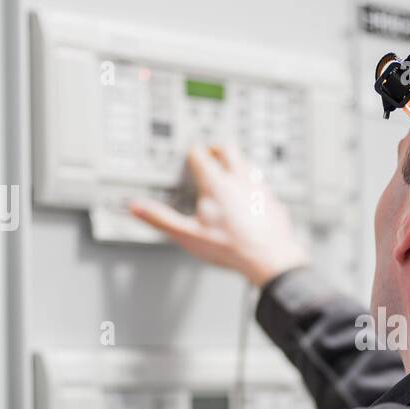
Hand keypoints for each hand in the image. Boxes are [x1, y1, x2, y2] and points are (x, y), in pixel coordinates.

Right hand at [129, 144, 308, 286]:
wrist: (270, 260)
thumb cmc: (230, 249)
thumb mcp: (188, 236)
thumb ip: (161, 219)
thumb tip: (136, 207)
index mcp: (216, 185)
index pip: (200, 155)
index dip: (192, 153)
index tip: (189, 155)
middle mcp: (239, 181)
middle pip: (228, 149)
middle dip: (216, 148)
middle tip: (209, 152)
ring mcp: (259, 189)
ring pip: (247, 163)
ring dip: (236, 162)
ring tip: (228, 170)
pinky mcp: (273, 200)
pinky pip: (262, 184)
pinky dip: (253, 184)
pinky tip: (250, 194)